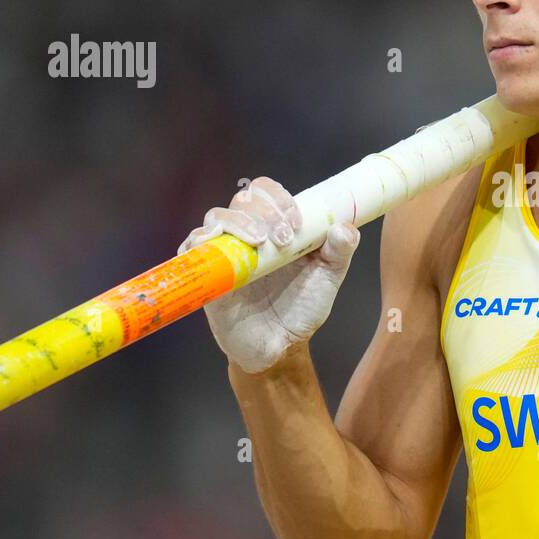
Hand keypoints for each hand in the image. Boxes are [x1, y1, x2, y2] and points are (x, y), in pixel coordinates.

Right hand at [179, 176, 360, 373]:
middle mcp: (249, 234)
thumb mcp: (327, 278)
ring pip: (217, 217)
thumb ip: (340, 252)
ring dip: (239, 223)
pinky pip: (192, 247)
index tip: (296, 221)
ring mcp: (226, 252)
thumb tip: (345, 227)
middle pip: (244, 200)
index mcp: (276, 228)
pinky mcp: (208, 273)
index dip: (279, 198)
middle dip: (265, 212)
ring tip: (261, 244)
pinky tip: (219, 246)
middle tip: (283, 238)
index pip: (267, 193)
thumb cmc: (301, 308)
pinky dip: (200, 240)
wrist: (278, 345)